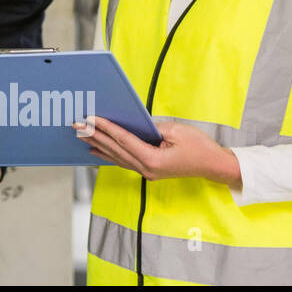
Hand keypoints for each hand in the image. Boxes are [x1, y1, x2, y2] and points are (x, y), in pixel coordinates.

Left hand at [73, 116, 241, 187]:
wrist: (215, 166)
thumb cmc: (200, 147)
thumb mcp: (176, 130)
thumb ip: (152, 127)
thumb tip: (133, 123)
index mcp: (153, 160)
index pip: (123, 140)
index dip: (105, 128)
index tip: (90, 119)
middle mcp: (146, 169)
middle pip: (115, 149)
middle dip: (95, 136)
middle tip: (77, 126)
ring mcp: (147, 172)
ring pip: (117, 157)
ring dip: (98, 145)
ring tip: (81, 136)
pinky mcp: (149, 171)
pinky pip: (124, 161)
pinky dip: (109, 154)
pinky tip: (97, 150)